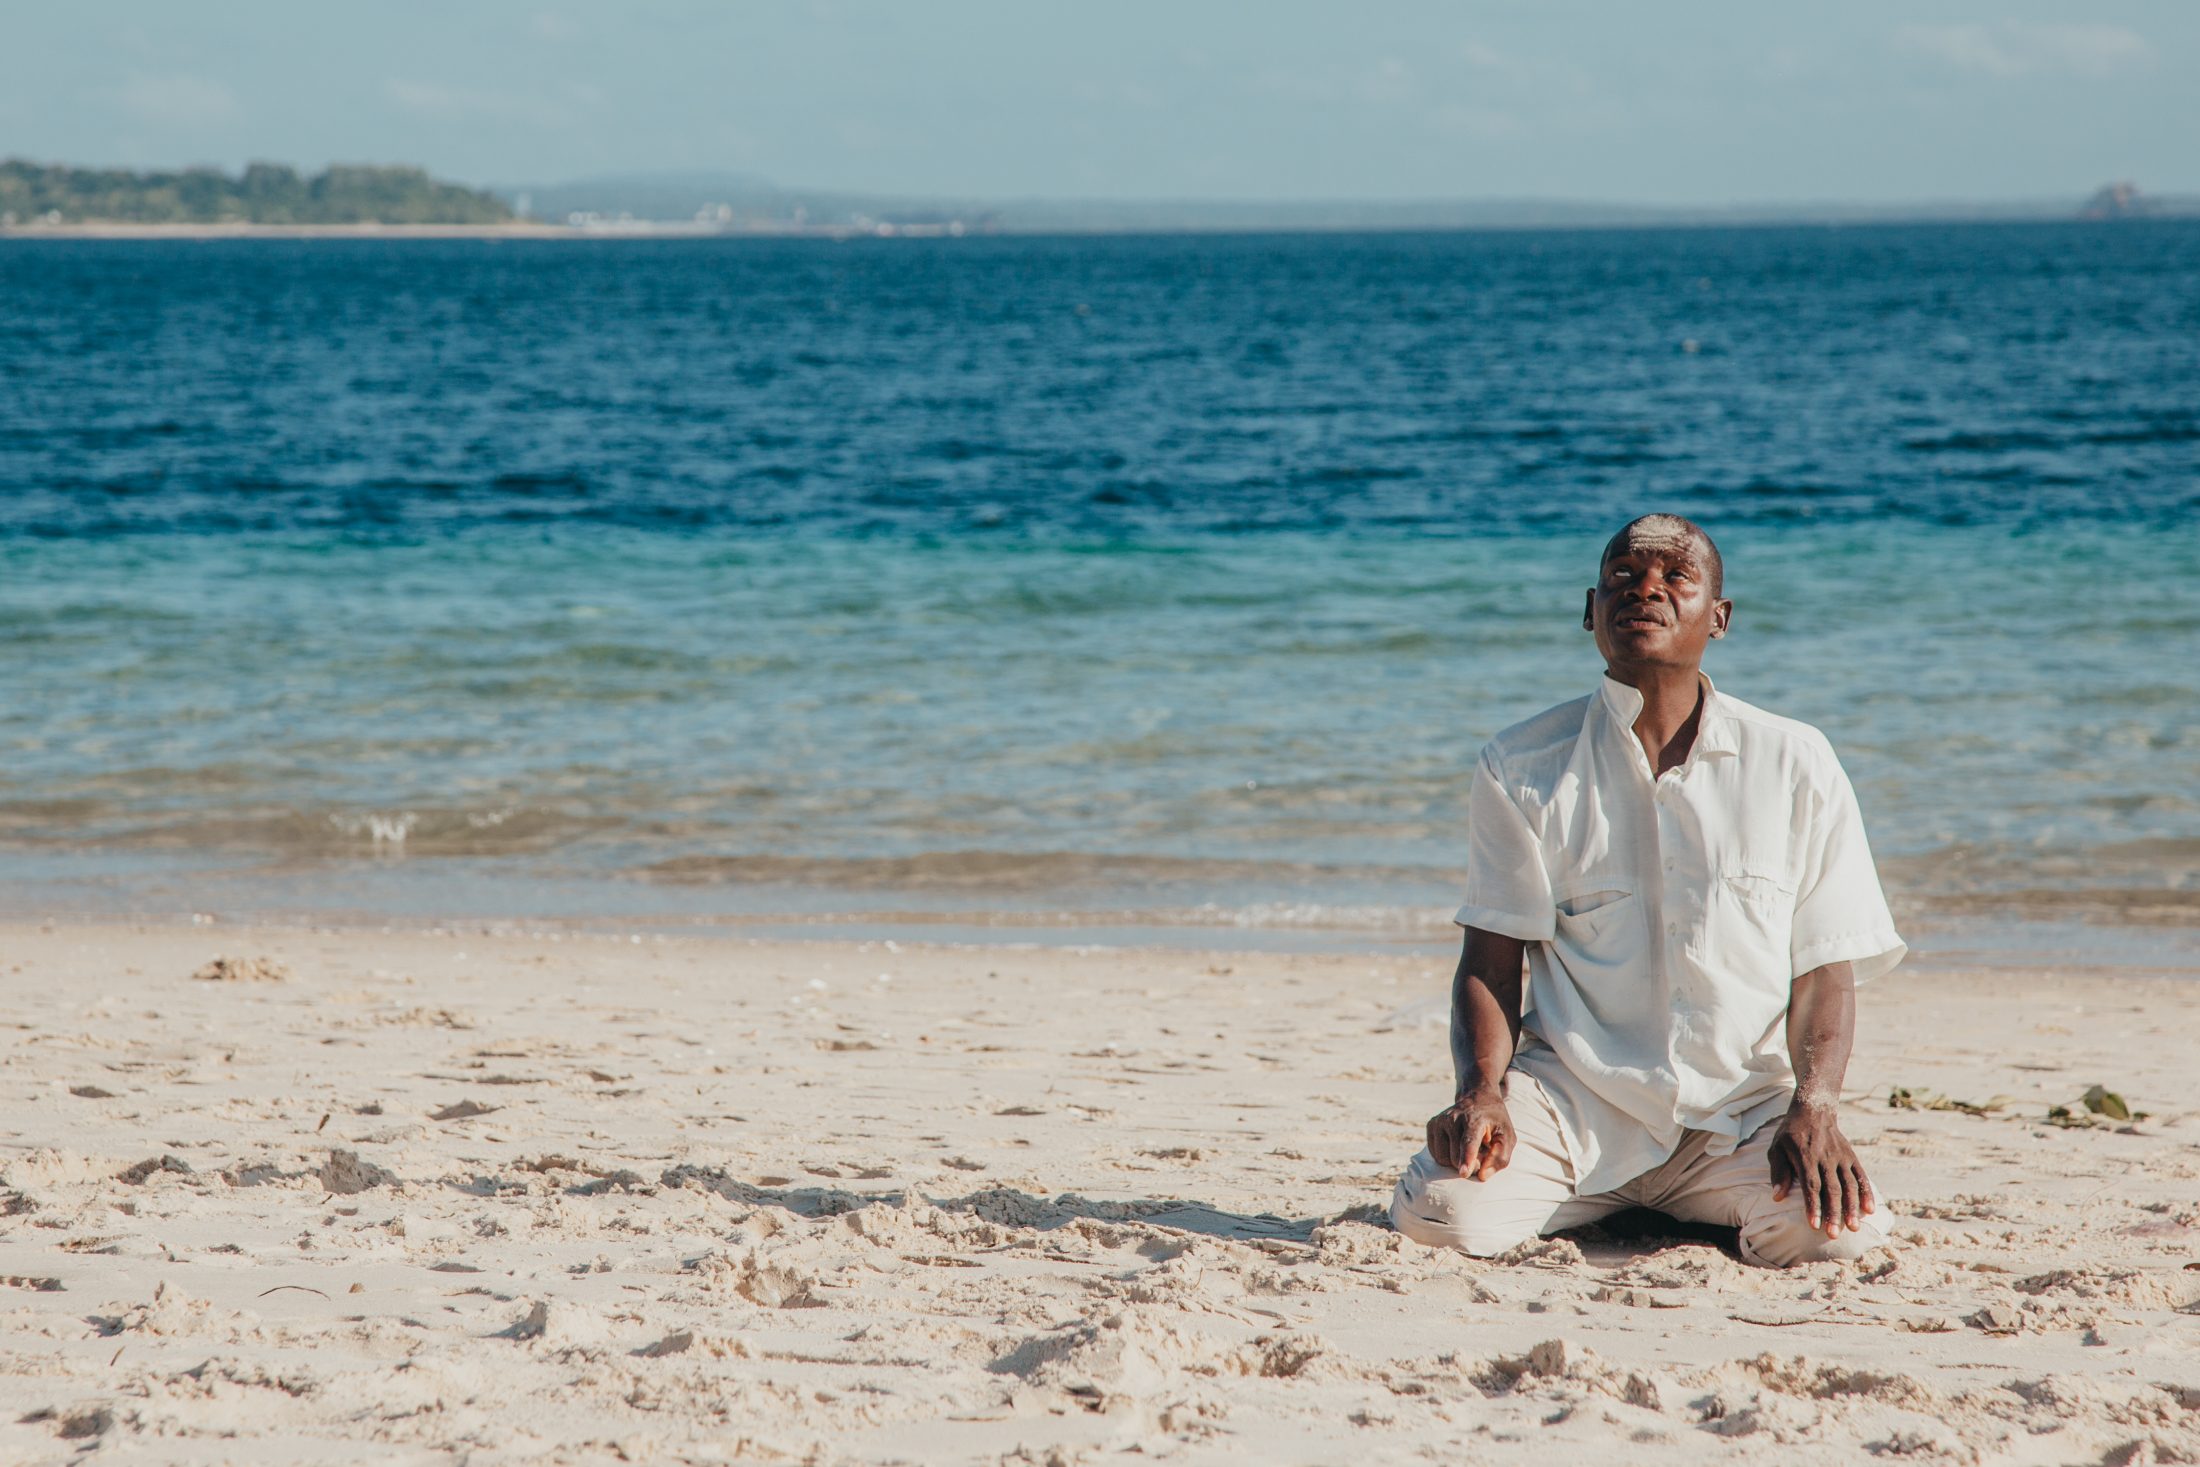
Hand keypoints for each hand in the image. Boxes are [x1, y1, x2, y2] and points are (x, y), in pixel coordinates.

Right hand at [1426, 1089, 1513, 1180]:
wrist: (1479, 1098)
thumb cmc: (1495, 1122)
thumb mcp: (1508, 1137)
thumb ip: (1500, 1157)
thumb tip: (1482, 1176)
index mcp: (1475, 1119)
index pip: (1469, 1141)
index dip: (1467, 1158)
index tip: (1464, 1173)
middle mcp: (1453, 1118)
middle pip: (1455, 1157)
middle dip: (1467, 1164)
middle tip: (1479, 1154)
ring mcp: (1440, 1120)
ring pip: (1442, 1158)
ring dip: (1455, 1162)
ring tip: (1467, 1149)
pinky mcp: (1432, 1125)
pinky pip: (1435, 1154)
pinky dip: (1446, 1157)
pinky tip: (1456, 1146)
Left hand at [1768, 1100, 1874, 1236]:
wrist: (1814, 1111)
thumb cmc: (1790, 1134)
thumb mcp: (1776, 1148)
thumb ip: (1778, 1172)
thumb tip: (1777, 1197)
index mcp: (1806, 1157)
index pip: (1811, 1186)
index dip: (1813, 1206)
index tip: (1813, 1225)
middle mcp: (1826, 1158)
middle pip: (1832, 1189)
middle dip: (1833, 1213)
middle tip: (1833, 1235)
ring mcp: (1841, 1158)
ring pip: (1849, 1185)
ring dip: (1852, 1207)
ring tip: (1853, 1227)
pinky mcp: (1851, 1157)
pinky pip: (1861, 1177)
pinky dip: (1866, 1193)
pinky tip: (1869, 1210)